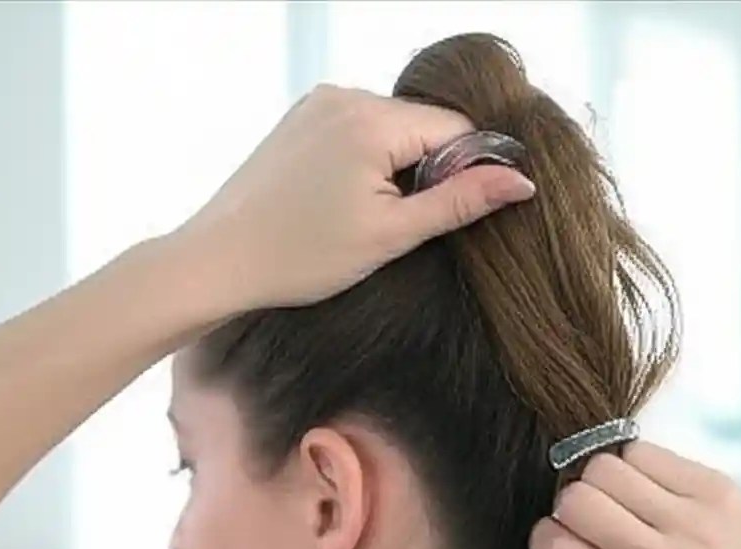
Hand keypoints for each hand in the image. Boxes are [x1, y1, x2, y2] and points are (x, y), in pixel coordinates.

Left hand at [172, 84, 534, 313]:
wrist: (219, 260)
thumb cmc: (301, 255)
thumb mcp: (392, 234)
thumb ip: (460, 201)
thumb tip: (521, 182)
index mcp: (370, 120)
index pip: (457, 129)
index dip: (472, 169)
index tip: (459, 213)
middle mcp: (344, 95)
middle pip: (425, 125)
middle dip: (432, 168)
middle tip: (405, 223)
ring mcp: (319, 102)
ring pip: (394, 127)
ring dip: (401, 165)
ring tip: (370, 214)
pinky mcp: (302, 116)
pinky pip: (360, 127)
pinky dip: (370, 158)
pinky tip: (346, 199)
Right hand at [530, 441, 740, 548]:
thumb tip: (558, 527)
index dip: (544, 537)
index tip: (554, 537)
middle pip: (578, 499)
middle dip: (570, 503)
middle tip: (588, 515)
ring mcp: (696, 522)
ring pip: (607, 467)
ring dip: (599, 478)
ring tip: (619, 497)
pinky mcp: (718, 489)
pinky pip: (647, 452)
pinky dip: (636, 464)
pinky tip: (649, 484)